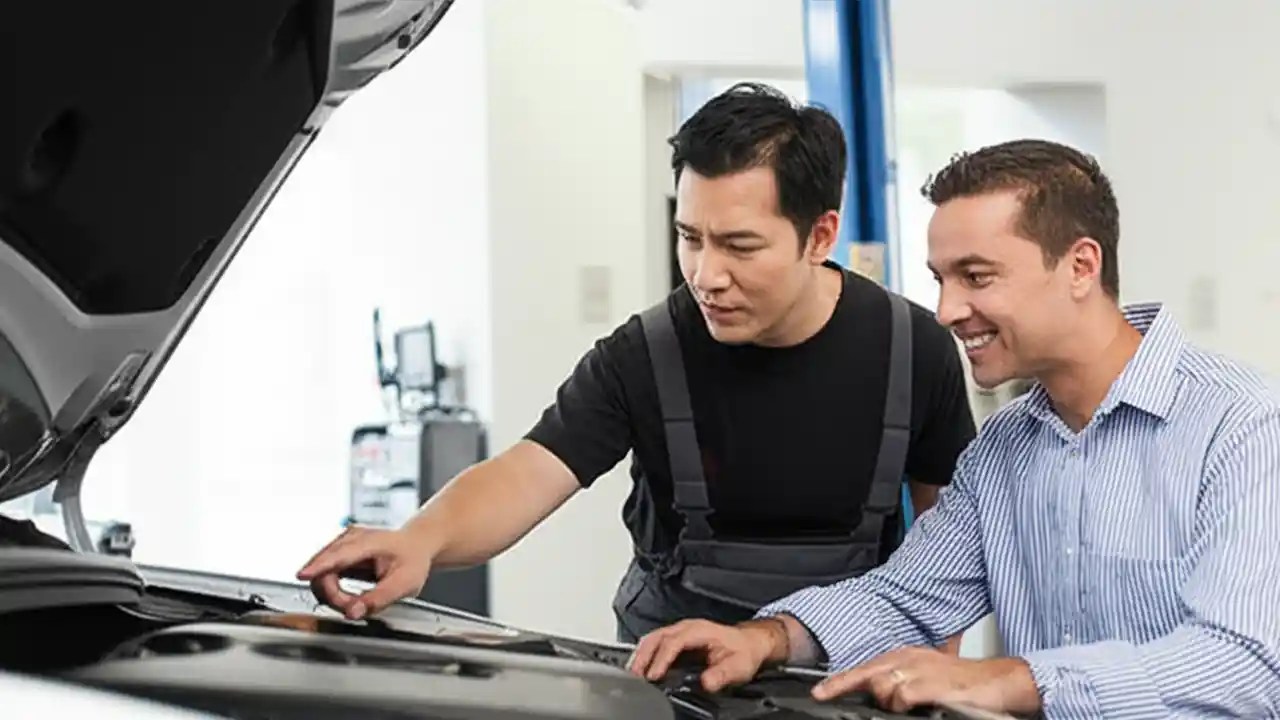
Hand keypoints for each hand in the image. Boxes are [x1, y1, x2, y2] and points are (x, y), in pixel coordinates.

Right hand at [296, 525, 434, 620]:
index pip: (338, 555)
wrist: (415, 546)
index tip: (302, 575)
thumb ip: (378, 599)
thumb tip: (353, 613)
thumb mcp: (405, 584)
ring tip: (355, 603)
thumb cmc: (412, 560)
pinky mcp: (338, 553)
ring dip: (332, 594)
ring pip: (321, 573)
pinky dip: (333, 590)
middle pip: (324, 568)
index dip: (319, 566)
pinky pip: (324, 574)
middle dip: (333, 595)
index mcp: (369, 541)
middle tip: (354, 608)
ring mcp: (342, 544)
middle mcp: (350, 538)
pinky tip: (347, 596)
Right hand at [627, 618, 786, 691]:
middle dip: (643, 656)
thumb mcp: (738, 666)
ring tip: (633, 673)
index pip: (674, 642)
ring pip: (653, 638)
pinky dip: (645, 653)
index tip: (653, 675)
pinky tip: (642, 667)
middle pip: (657, 636)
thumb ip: (722, 674)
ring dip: (641, 654)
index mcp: (700, 630)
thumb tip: (707, 681)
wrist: (749, 643)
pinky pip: (656, 642)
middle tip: (634, 675)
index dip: (662, 659)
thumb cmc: (743, 651)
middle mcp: (687, 627)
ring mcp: (681, 631)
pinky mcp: (677, 637)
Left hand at [810, 647, 1040, 715]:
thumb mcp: (929, 676)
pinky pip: (903, 696)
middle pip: (866, 675)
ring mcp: (921, 670)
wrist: (1002, 681)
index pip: (865, 668)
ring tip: (910, 706)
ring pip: (883, 688)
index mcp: (905, 656)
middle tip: (844, 699)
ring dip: (889, 702)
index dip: (839, 681)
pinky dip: (904, 704)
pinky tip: (917, 706)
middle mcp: (909, 659)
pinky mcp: (933, 684)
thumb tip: (883, 698)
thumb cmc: (966, 682)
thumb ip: (903, 684)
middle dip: (847, 688)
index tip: (819, 693)